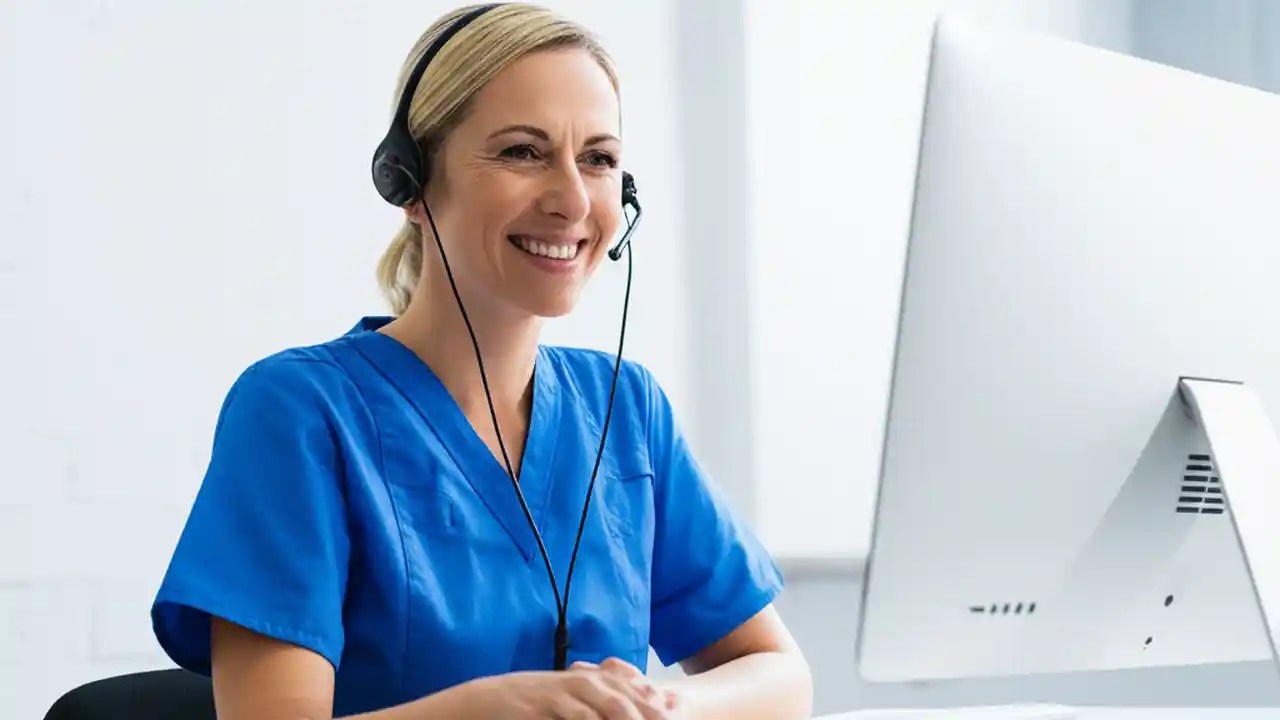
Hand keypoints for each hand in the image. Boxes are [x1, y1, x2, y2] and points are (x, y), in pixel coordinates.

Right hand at [470, 661, 676, 718]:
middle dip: (651, 716)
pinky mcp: (553, 704)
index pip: (635, 692)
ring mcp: (569, 692)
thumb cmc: (532, 703)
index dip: (656, 707)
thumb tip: (625, 711)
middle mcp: (586, 682)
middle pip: (629, 701)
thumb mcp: (567, 698)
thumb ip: (594, 704)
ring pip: (612, 709)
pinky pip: (583, 718)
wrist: (490, 699)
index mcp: (592, 679)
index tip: (674, 718)